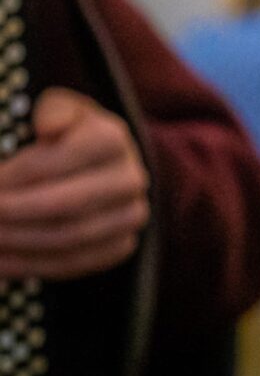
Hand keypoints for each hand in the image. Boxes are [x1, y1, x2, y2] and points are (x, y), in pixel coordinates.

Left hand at [0, 88, 149, 279]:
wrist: (102, 168)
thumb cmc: (69, 136)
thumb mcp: (60, 110)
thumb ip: (53, 109)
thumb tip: (48, 127)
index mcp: (113, 138)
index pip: (55, 162)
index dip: (13, 176)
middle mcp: (130, 178)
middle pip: (62, 205)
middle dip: (12, 214)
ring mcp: (131, 214)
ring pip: (67, 238)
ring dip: (17, 242)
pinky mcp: (122, 244)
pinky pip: (75, 263)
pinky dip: (32, 266)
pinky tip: (2, 262)